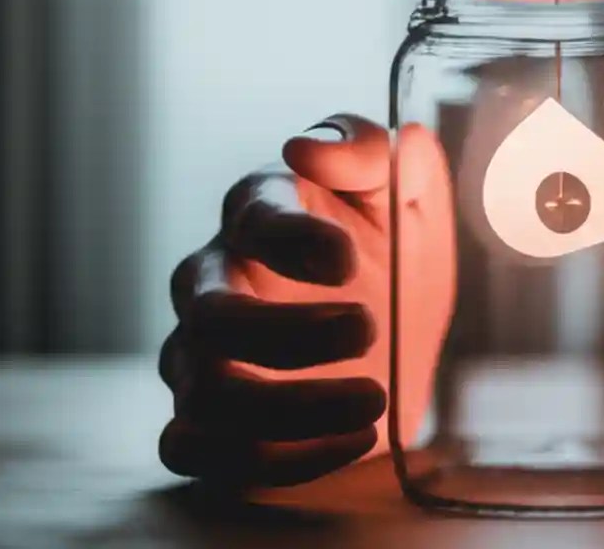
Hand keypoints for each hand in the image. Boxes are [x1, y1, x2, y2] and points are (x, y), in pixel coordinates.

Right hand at [158, 115, 454, 486]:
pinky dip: (273, 456)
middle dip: (290, 331)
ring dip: (291, 406)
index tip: (348, 261)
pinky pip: (195, 450)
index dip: (292, 237)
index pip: (251, 215)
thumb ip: (378, 153)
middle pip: (211, 313)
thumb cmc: (392, 257)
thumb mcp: (408, 197)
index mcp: (259, 216)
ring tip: (375, 401)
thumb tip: (329, 146)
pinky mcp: (206, 425)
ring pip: (205, 391)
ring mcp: (199, 357)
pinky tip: (350, 441)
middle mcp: (213, 284)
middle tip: (369, 329)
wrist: (397, 348)